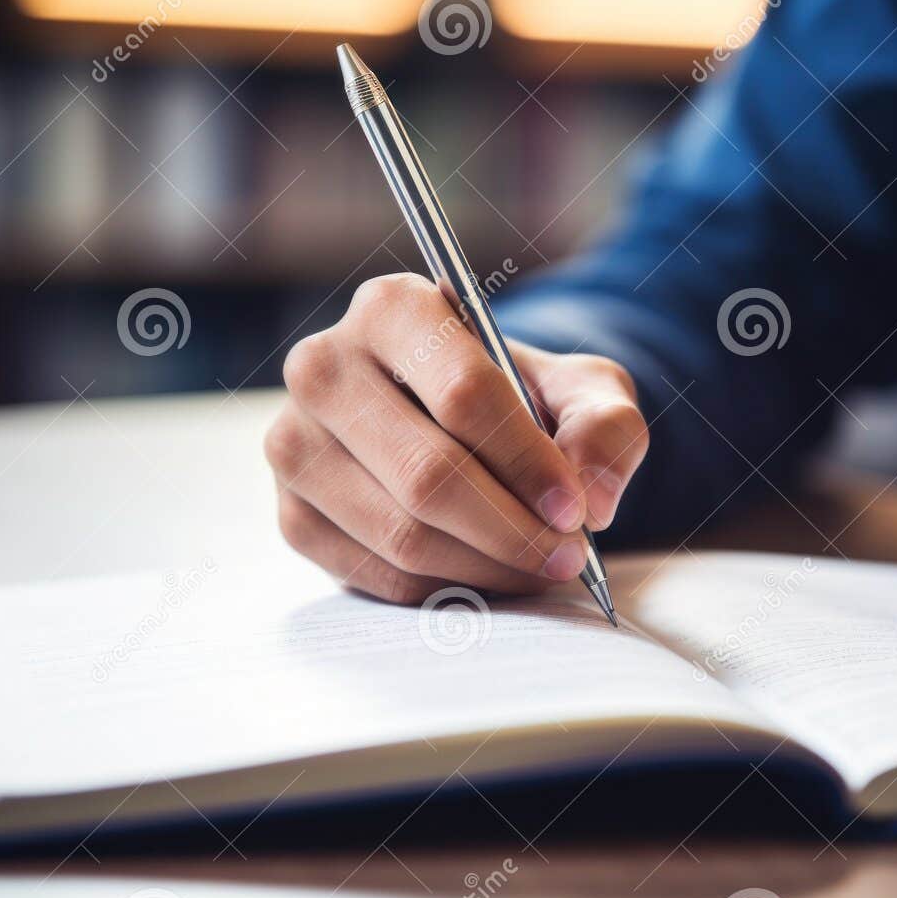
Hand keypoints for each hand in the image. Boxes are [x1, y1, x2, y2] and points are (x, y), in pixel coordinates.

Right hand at [265, 273, 649, 603]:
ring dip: (486, 566)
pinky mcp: (291, 513)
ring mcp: (294, 444)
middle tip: (567, 556)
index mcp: (394, 309)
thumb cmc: (519, 398)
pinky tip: (490, 575)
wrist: (457, 425)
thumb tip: (593, 497)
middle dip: (512, 529)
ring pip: (401, 533)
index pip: (465, 395)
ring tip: (540, 567)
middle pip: (427, 474)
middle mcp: (324, 367)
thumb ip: (605, 427)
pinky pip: (377, 574)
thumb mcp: (581, 389)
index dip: (528, 463)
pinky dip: (446, 588)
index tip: (576, 510)